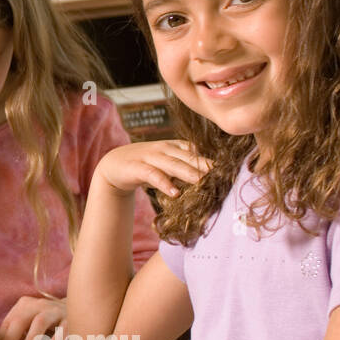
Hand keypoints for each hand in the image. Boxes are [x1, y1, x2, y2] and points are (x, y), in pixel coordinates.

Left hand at [0, 296, 65, 339]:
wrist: (77, 306)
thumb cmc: (47, 320)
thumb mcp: (27, 323)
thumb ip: (10, 334)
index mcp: (25, 305)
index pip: (9, 321)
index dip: (1, 337)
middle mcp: (38, 305)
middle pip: (21, 319)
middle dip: (11, 337)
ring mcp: (55, 311)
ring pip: (40, 321)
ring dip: (31, 338)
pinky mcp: (70, 318)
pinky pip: (63, 329)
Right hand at [95, 140, 211, 198]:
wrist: (114, 164)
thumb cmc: (146, 165)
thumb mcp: (168, 164)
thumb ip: (186, 167)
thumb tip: (210, 179)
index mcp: (174, 146)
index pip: (195, 152)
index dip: (209, 161)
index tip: (226, 172)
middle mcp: (164, 149)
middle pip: (188, 157)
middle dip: (204, 166)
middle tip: (221, 175)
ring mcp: (150, 157)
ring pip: (173, 164)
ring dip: (188, 173)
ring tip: (202, 182)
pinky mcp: (137, 167)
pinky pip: (153, 175)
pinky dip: (164, 184)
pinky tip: (174, 193)